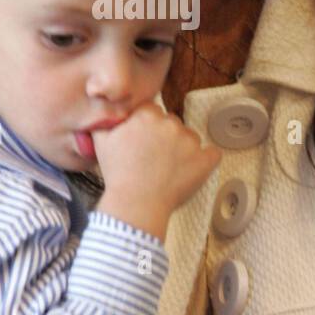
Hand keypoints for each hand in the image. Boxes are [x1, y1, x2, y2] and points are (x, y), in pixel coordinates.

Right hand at [94, 103, 220, 237]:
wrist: (135, 203)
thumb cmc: (118, 174)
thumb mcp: (101, 141)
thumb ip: (105, 120)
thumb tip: (109, 112)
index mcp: (146, 115)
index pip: (151, 110)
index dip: (146, 125)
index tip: (143, 139)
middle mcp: (170, 123)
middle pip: (171, 122)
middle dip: (164, 136)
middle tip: (153, 157)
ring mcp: (190, 141)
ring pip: (189, 137)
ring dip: (183, 148)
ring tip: (168, 168)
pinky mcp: (205, 159)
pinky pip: (212, 153)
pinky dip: (206, 159)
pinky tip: (194, 168)